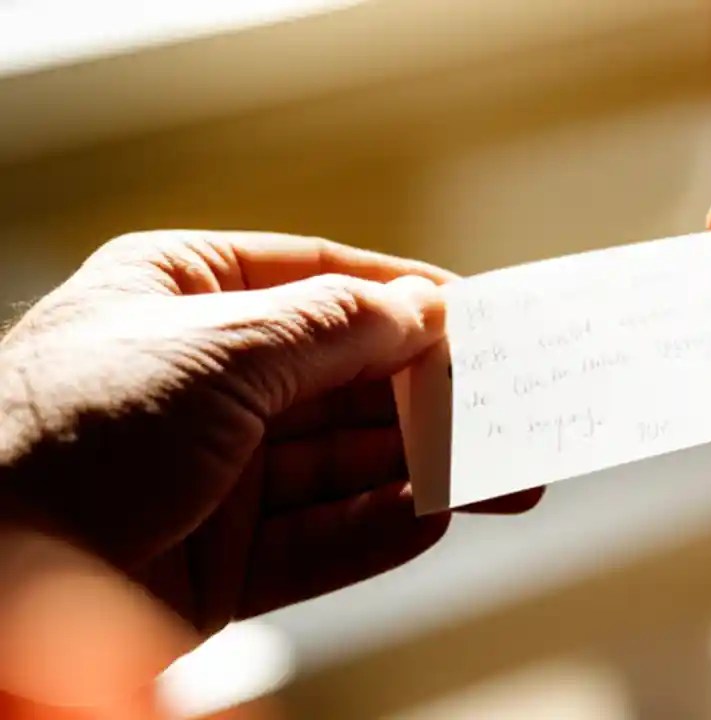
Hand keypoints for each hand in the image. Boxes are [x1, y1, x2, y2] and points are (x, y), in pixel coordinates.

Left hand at [0, 232, 540, 699]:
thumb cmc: (68, 432)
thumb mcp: (216, 350)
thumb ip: (332, 328)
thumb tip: (422, 309)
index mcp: (181, 297)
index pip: (319, 281)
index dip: (405, 296)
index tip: (483, 314)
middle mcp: (202, 380)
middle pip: (345, 381)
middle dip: (430, 397)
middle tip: (513, 410)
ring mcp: (212, 473)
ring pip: (343, 465)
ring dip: (423, 470)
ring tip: (505, 476)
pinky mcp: (219, 559)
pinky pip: (319, 539)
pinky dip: (379, 530)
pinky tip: (436, 519)